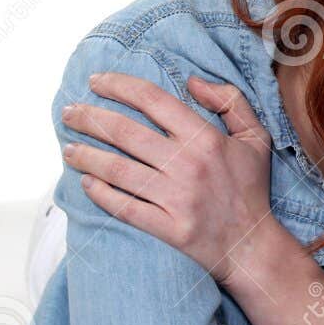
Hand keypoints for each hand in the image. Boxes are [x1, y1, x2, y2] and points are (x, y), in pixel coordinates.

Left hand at [61, 72, 278, 285]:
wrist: (251, 244)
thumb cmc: (249, 188)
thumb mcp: (255, 138)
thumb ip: (231, 101)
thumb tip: (192, 80)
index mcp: (206, 138)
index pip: (153, 100)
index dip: (119, 85)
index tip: (96, 81)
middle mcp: (188, 165)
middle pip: (125, 132)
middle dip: (89, 118)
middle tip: (68, 113)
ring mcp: (177, 198)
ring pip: (117, 169)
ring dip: (86, 156)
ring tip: (68, 149)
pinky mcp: (168, 227)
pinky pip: (124, 207)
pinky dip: (100, 194)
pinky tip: (86, 183)